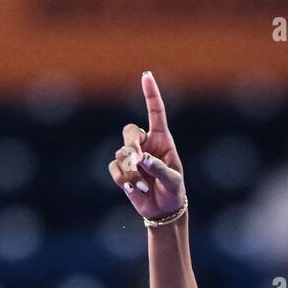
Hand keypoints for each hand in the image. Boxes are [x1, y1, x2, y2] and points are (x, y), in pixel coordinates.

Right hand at [108, 71, 185, 219]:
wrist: (163, 211)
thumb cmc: (173, 192)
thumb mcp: (173, 181)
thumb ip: (160, 169)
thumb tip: (142, 160)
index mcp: (162, 139)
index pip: (155, 112)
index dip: (151, 94)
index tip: (146, 76)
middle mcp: (145, 144)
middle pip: (129, 132)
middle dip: (131, 146)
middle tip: (138, 162)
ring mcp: (132, 157)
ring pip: (121, 154)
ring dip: (130, 171)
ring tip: (142, 186)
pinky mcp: (122, 171)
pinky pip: (114, 168)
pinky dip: (122, 179)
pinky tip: (132, 189)